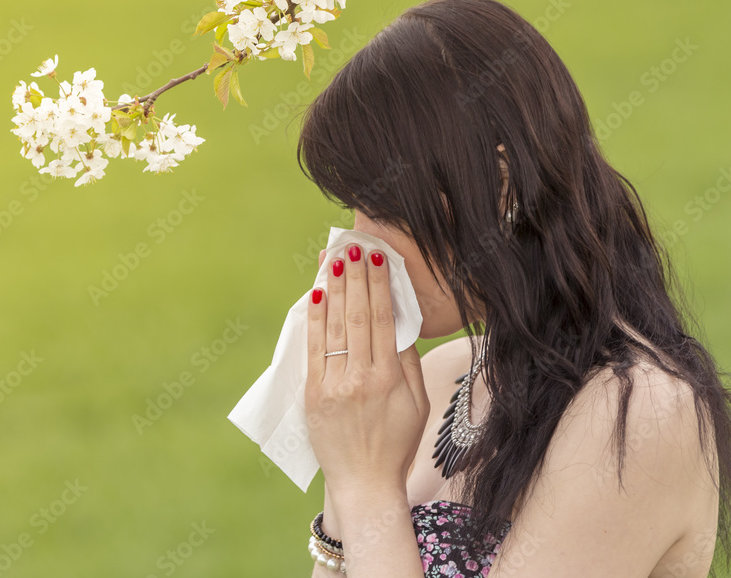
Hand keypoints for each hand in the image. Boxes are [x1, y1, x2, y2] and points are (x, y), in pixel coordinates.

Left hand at [306, 246, 428, 496]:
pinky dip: (314, 320)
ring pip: (333, 327)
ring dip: (333, 289)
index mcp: (389, 378)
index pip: (381, 320)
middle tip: (353, 247)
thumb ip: (407, 363)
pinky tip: (316, 296)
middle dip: (355, 277)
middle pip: (356, 316)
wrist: (364, 483)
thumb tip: (396, 324)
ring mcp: (333, 385)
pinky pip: (313, 348)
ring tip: (333, 259)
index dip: (378, 285)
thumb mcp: (418, 404)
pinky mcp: (313, 394)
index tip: (377, 258)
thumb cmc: (397, 443)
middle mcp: (360, 378)